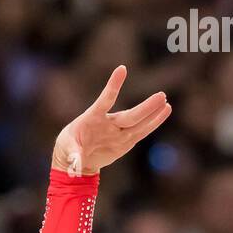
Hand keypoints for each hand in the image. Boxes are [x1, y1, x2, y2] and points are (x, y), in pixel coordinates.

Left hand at [52, 66, 170, 175]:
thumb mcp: (67, 150)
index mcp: (93, 118)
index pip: (106, 99)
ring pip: (138, 123)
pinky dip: (153, 123)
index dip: (113, 86)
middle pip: (130, 116)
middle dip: (146, 108)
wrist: (76, 158)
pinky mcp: (125, 141)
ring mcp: (118, 131)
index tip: (121, 69)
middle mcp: (109, 122)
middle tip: (161, 95)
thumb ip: (73, 155)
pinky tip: (165, 112)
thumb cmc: (69, 147)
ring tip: (166, 102)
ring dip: (153, 114)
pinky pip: (141, 132)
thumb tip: (74, 164)